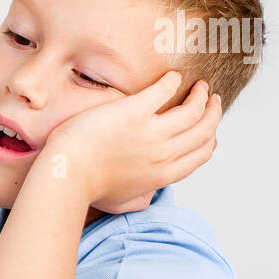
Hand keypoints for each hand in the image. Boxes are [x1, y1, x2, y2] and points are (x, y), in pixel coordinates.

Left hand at [41, 70, 221, 213]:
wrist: (66, 173)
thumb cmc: (85, 188)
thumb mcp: (122, 202)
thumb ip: (141, 197)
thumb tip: (149, 196)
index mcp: (164, 175)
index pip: (201, 153)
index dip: (209, 137)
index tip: (207, 125)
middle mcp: (164, 154)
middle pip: (203, 130)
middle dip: (213, 113)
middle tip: (211, 99)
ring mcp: (151, 133)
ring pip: (193, 110)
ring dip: (200, 95)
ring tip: (198, 85)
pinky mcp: (134, 112)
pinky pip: (164, 90)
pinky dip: (173, 80)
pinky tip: (172, 75)